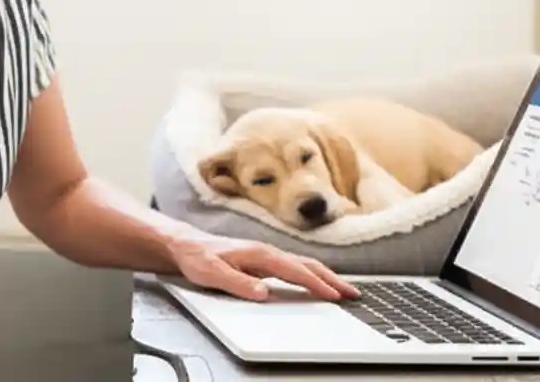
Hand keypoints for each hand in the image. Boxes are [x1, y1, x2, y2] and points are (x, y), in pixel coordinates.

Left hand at [167, 233, 360, 301]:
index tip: (334, 295)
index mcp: (260, 254)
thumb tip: (264, 293)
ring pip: (303, 265)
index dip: (317, 284)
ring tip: (343, 290)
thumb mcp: (212, 273)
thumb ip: (238, 283)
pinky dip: (312, 275)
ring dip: (325, 277)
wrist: (186, 245)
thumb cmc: (197, 257)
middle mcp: (267, 252)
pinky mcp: (263, 260)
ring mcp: (267, 255)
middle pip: (307, 265)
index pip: (296, 271)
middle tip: (353, 294)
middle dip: (332, 279)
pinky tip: (317, 282)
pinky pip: (295, 267)